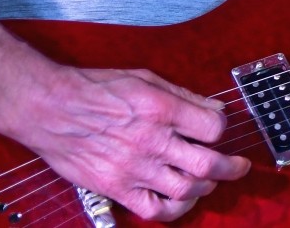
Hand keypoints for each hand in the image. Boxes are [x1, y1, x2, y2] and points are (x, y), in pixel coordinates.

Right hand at [0, 65, 250, 221]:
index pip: (213, 127)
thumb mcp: (145, 78)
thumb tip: (215, 108)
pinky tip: (181, 199)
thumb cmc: (95, 89)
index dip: (222, 128)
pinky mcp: (116, 188)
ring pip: (186, 190)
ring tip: (209, 181)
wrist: (50, 109)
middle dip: (232, 168)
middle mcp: (151, 141)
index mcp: (160, 109)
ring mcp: (134, 168)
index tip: (219, 129)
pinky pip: (155, 210)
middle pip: (207, 164)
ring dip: (206, 187)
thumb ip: (183, 96)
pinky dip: (175, 209)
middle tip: (239, 166)